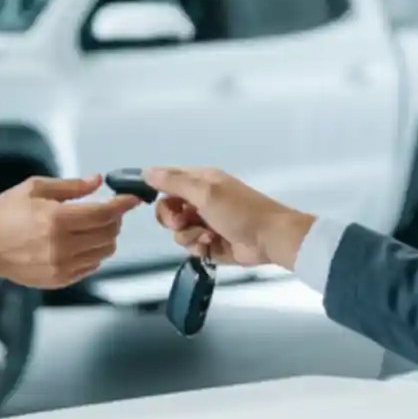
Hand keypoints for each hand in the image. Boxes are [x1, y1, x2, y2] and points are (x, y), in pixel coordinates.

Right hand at [0, 175, 140, 290]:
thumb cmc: (4, 213)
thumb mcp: (35, 188)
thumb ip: (71, 186)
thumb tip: (97, 181)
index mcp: (57, 219)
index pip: (104, 213)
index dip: (123, 204)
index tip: (132, 198)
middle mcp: (62, 246)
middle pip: (109, 234)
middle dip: (114, 219)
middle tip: (107, 209)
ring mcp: (61, 266)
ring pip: (104, 252)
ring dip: (106, 237)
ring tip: (93, 226)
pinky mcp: (58, 279)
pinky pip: (91, 266)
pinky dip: (94, 253)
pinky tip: (81, 242)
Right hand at [142, 167, 315, 269]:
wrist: (270, 239)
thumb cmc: (240, 210)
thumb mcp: (205, 191)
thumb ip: (174, 182)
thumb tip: (147, 171)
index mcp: (200, 181)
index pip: (168, 181)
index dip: (158, 191)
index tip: (153, 200)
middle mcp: (201, 200)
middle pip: (168, 210)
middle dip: (172, 219)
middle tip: (183, 221)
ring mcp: (205, 223)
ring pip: (178, 232)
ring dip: (189, 236)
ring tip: (207, 236)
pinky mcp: (210, 244)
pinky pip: (191, 247)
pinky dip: (199, 247)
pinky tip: (212, 245)